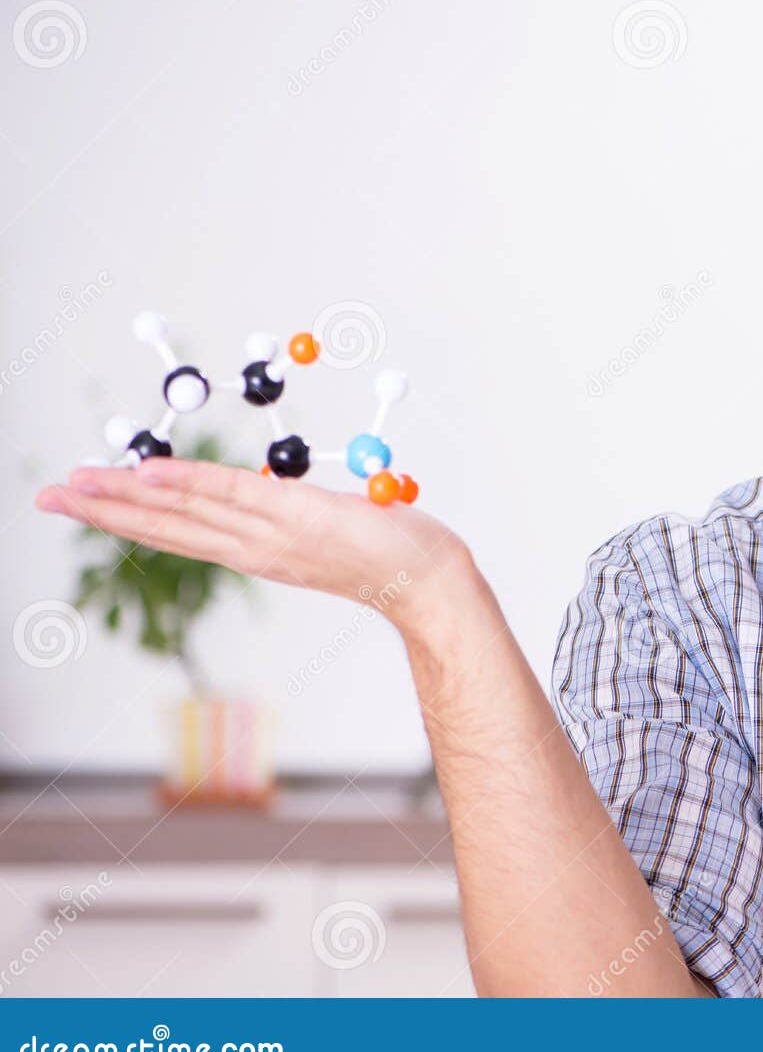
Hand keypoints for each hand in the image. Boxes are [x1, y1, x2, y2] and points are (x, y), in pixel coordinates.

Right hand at [36, 457, 467, 634]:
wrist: (428, 579)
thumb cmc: (386, 554)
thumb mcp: (325, 533)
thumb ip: (291, 518)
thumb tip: (271, 497)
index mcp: (256, 552)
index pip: (178, 533)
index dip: (126, 518)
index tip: (81, 503)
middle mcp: (254, 548)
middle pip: (164, 526)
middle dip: (102, 511)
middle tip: (45, 496)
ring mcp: (271, 534)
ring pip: (185, 511)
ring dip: (125, 496)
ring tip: (73, 485)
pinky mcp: (296, 514)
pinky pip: (232, 494)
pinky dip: (187, 483)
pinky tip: (145, 473)